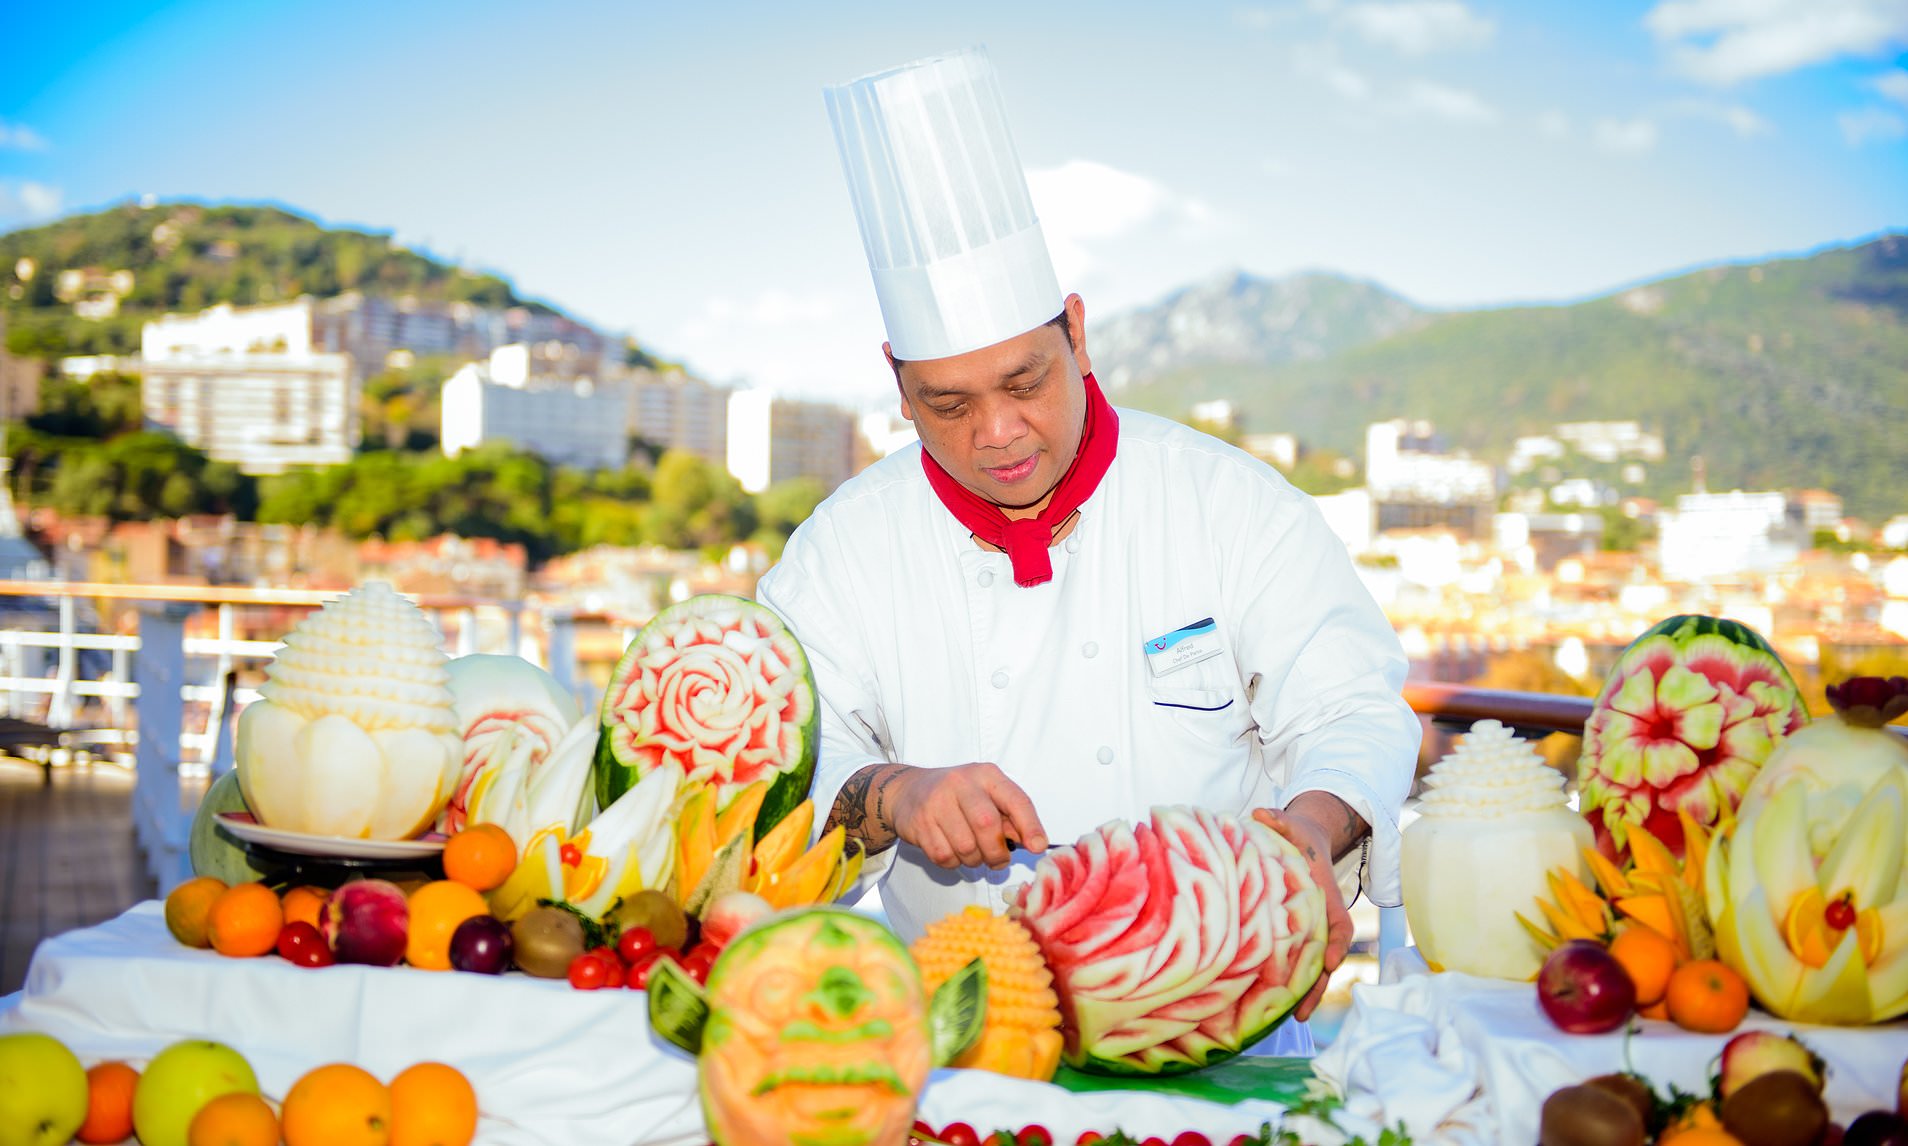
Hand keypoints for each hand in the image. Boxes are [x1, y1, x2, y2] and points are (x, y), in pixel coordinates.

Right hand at [886, 763, 1048, 868]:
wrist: (907, 790)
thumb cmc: (957, 796)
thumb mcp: (986, 796)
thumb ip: (1010, 817)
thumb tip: (1033, 843)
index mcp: (986, 775)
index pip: (1015, 799)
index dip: (1030, 825)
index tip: (1038, 847)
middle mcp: (961, 783)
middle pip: (987, 825)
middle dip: (997, 852)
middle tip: (999, 860)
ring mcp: (937, 802)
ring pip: (966, 847)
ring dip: (974, 860)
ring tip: (972, 853)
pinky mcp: (919, 823)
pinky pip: (944, 856)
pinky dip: (954, 862)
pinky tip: (953, 851)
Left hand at [1252, 805, 1353, 1023]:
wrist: (1307, 838)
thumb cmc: (1297, 834)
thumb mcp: (1289, 823)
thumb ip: (1277, 820)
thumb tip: (1259, 814)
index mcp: (1325, 894)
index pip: (1338, 924)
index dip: (1335, 945)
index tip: (1328, 963)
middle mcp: (1323, 916)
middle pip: (1329, 957)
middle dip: (1318, 985)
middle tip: (1302, 1013)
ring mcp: (1314, 928)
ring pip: (1316, 966)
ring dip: (1308, 992)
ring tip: (1295, 1019)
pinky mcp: (1301, 934)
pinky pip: (1302, 961)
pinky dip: (1296, 982)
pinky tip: (1279, 1005)